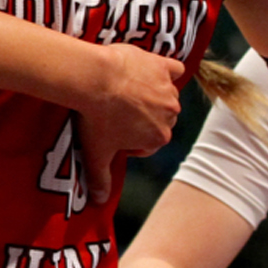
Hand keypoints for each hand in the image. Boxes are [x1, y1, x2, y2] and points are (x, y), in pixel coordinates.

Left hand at [76, 48, 184, 199]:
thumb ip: (100, 179)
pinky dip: (166, 71)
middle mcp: (170, 115)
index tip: (111, 132)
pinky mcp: (162, 66)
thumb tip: (99, 201)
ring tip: (123, 91)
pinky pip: (174, 70)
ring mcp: (168, 89)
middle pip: (157, 120)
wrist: (93, 79)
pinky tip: (150, 71)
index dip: (128, 140)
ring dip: (149, 96)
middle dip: (140, 118)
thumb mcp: (96, 153)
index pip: (147, 144)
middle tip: (114, 112)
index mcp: (158, 138)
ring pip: (164, 96)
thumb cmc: (95, 118)